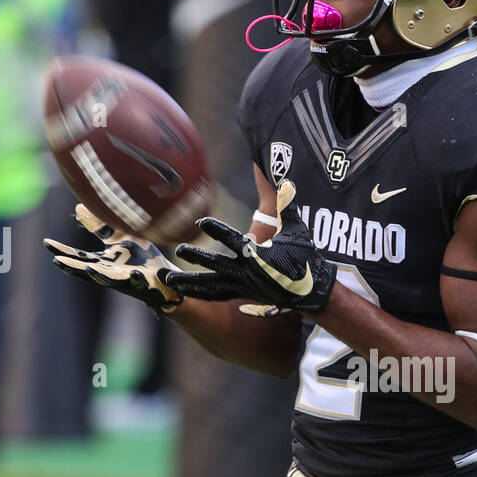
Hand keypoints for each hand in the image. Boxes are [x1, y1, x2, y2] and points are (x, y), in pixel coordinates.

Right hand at [44, 205, 181, 315]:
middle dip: (72, 267)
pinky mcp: (143, 284)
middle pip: (87, 270)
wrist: (165, 278)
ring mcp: (125, 280)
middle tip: (57, 261)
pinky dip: (135, 278)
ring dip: (98, 275)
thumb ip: (101, 227)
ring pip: (109, 280)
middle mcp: (110, 273)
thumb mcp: (119, 238)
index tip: (46, 243)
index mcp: (103, 262)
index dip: (63, 251)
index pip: (79, 257)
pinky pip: (138, 281)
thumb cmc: (141, 259)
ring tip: (88, 269)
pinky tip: (134, 273)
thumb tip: (78, 207)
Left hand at [165, 179, 336, 315]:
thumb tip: (286, 181)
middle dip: (198, 258)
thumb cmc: (305, 258)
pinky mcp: (242, 293)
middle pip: (217, 265)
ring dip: (187, 283)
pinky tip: (182, 291)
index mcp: (258, 255)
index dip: (217, 230)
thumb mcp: (296, 230)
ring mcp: (243, 285)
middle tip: (179, 250)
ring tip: (165, 279)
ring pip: (210, 286)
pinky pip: (215, 295)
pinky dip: (198, 293)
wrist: (311, 290)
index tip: (202, 222)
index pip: (234, 240)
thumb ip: (287, 206)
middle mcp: (247, 272)